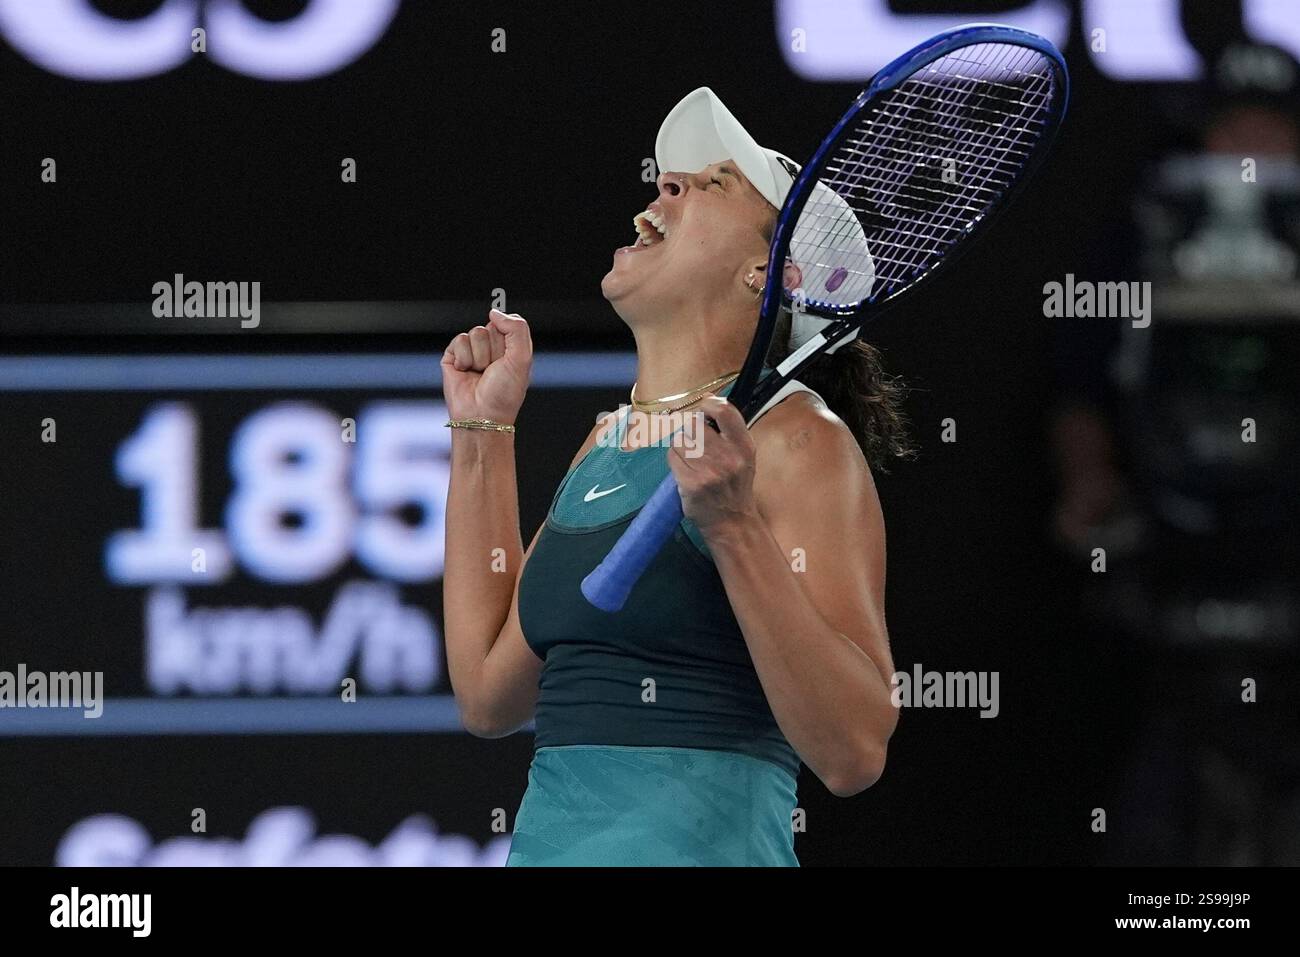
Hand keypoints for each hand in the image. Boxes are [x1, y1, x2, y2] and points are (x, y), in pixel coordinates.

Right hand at [441, 309, 531, 424]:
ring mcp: (472, 351)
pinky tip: (466, 372)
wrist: (481, 415)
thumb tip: (493, 312)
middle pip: (491, 327)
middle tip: (493, 370)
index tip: (508, 359)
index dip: (508, 339)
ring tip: (480, 374)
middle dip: (494, 349)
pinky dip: (465, 358)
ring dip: (480, 356)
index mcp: (510, 347)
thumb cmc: (504, 392)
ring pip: (475, 333)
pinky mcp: (453, 356)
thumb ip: (516, 329)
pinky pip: (459, 340)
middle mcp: (491, 348)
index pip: (508, 323)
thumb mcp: (522, 358)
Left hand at [669, 396, 758, 536]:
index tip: (703, 407)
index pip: (725, 411)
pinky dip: (675, 461)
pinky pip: (672, 457)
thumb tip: (708, 401)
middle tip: (696, 444)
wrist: (732, 522)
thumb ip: (729, 431)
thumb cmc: (735, 486)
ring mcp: (709, 471)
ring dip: (681, 447)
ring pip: (680, 440)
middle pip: (694, 424)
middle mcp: (728, 457)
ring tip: (692, 461)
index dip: (709, 404)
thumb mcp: (744, 456)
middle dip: (691, 430)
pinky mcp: (690, 483)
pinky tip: (686, 472)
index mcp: (744, 446)